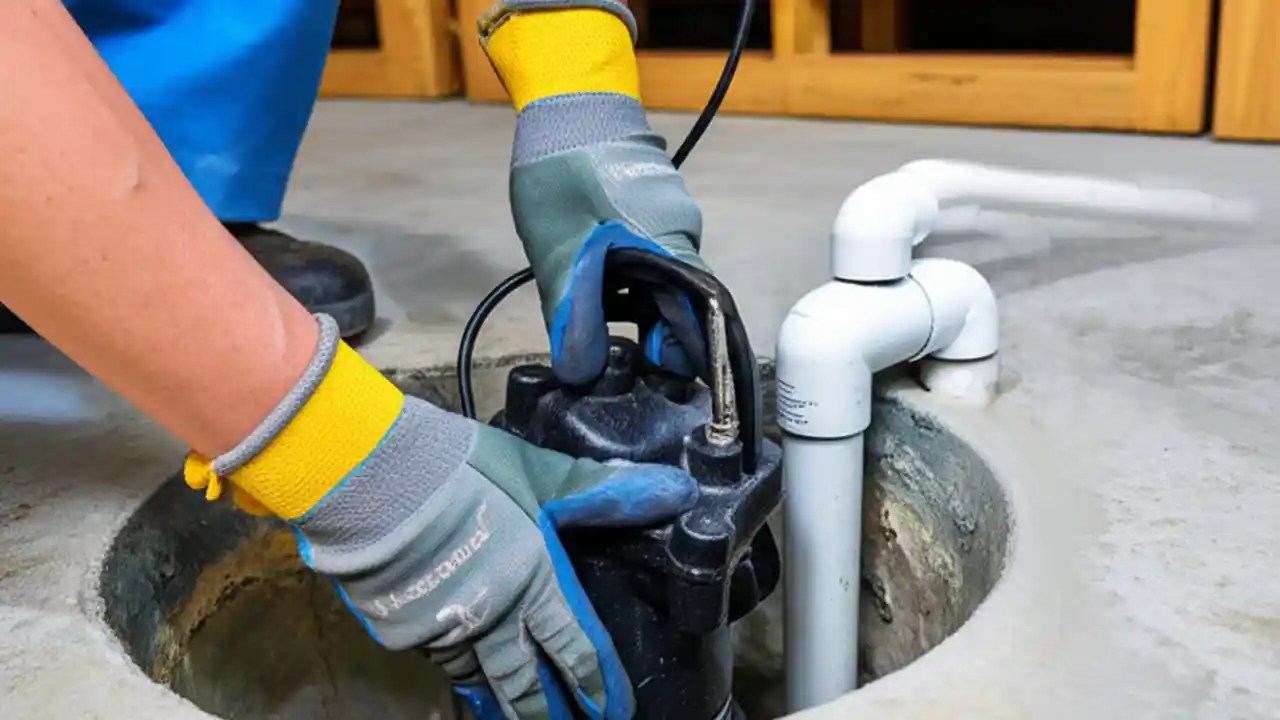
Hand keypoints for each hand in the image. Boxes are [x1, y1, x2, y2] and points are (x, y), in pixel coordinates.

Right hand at [291, 397, 698, 719]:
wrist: (373, 480)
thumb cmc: (460, 473)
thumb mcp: (539, 473)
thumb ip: (599, 490)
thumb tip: (673, 492)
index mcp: (534, 585)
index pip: (575, 648)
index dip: (596, 683)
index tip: (612, 710)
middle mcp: (494, 620)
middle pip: (527, 682)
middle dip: (550, 712)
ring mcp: (445, 630)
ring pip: (481, 678)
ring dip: (502, 702)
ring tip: (515, 719)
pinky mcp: (402, 627)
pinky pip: (439, 659)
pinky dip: (457, 672)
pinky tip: (460, 675)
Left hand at [509, 96, 710, 385]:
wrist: (565, 99)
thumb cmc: (563, 167)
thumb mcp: (558, 250)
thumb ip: (573, 315)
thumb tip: (583, 373)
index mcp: (670, 246)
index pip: (703, 317)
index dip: (696, 359)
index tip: (679, 392)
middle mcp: (681, 236)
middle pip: (686, 308)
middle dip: (663, 347)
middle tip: (630, 379)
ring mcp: (667, 225)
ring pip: (665, 289)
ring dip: (642, 321)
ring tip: (608, 351)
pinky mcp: (648, 218)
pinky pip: (650, 267)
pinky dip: (631, 293)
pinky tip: (601, 308)